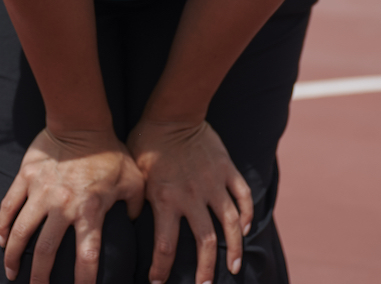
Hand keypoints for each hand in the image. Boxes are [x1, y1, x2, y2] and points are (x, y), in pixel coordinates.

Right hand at [0, 127, 144, 283]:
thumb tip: (136, 225)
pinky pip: (9, 205)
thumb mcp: (133, 181)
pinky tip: (1, 240)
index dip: (84, 280)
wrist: (81, 122)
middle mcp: (62, 206)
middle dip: (40, 277)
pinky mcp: (25, 178)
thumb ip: (136, 207)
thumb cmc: (110, 152)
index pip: (87, 256)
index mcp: (90, 211)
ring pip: (21, 231)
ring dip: (13, 255)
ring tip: (11, 272)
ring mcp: (40, 192)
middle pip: (45, 251)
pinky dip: (2, 225)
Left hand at [128, 119, 251, 283]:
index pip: (165, 246)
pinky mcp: (226, 170)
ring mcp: (213, 184)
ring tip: (233, 268)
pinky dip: (246, 213)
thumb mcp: (135, 174)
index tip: (157, 281)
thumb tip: (133, 221)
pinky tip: (245, 228)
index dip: (161, 268)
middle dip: (205, 270)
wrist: (171, 113)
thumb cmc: (146, 142)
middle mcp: (192, 197)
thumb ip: (138, 199)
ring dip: (233, 249)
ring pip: (230, 224)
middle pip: (205, 243)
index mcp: (165, 199)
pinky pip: (242, 196)